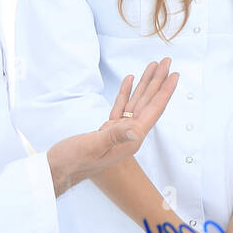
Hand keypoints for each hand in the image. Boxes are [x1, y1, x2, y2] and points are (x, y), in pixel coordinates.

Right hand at [46, 58, 180, 196]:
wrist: (57, 171)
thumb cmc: (73, 162)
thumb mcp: (93, 147)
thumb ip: (114, 136)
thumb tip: (137, 130)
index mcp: (131, 139)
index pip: (153, 110)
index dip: (165, 91)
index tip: (174, 75)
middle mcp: (130, 134)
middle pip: (149, 103)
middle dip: (158, 81)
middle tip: (167, 62)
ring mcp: (119, 131)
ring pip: (137, 102)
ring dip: (145, 84)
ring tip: (153, 66)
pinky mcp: (108, 129)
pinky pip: (121, 106)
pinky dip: (126, 92)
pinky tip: (130, 79)